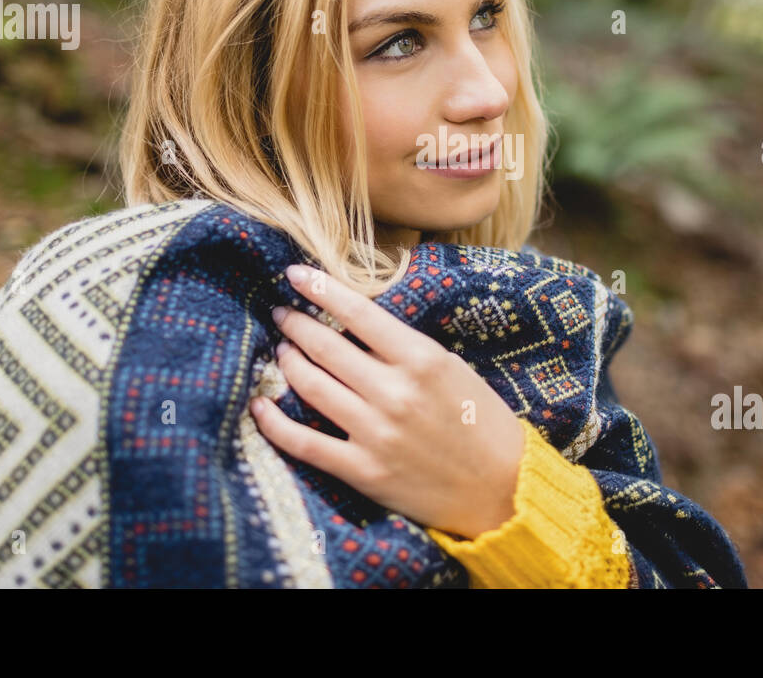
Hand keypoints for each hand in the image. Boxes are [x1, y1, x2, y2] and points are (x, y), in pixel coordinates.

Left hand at [250, 263, 525, 539]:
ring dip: (288, 362)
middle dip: (296, 324)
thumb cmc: (480, 422)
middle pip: (326, 346)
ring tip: (280, 350)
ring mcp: (376, 433)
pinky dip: (274, 423)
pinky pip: (305, 443)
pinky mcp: (364, 470)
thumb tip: (357, 323)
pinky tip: (259, 406)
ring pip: (311, 387)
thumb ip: (406, 348)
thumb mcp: (452, 369)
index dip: (321, 289)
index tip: (296, 275)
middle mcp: (395, 392)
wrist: (503, 488)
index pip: (358, 313)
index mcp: (422, 359)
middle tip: (282, 313)